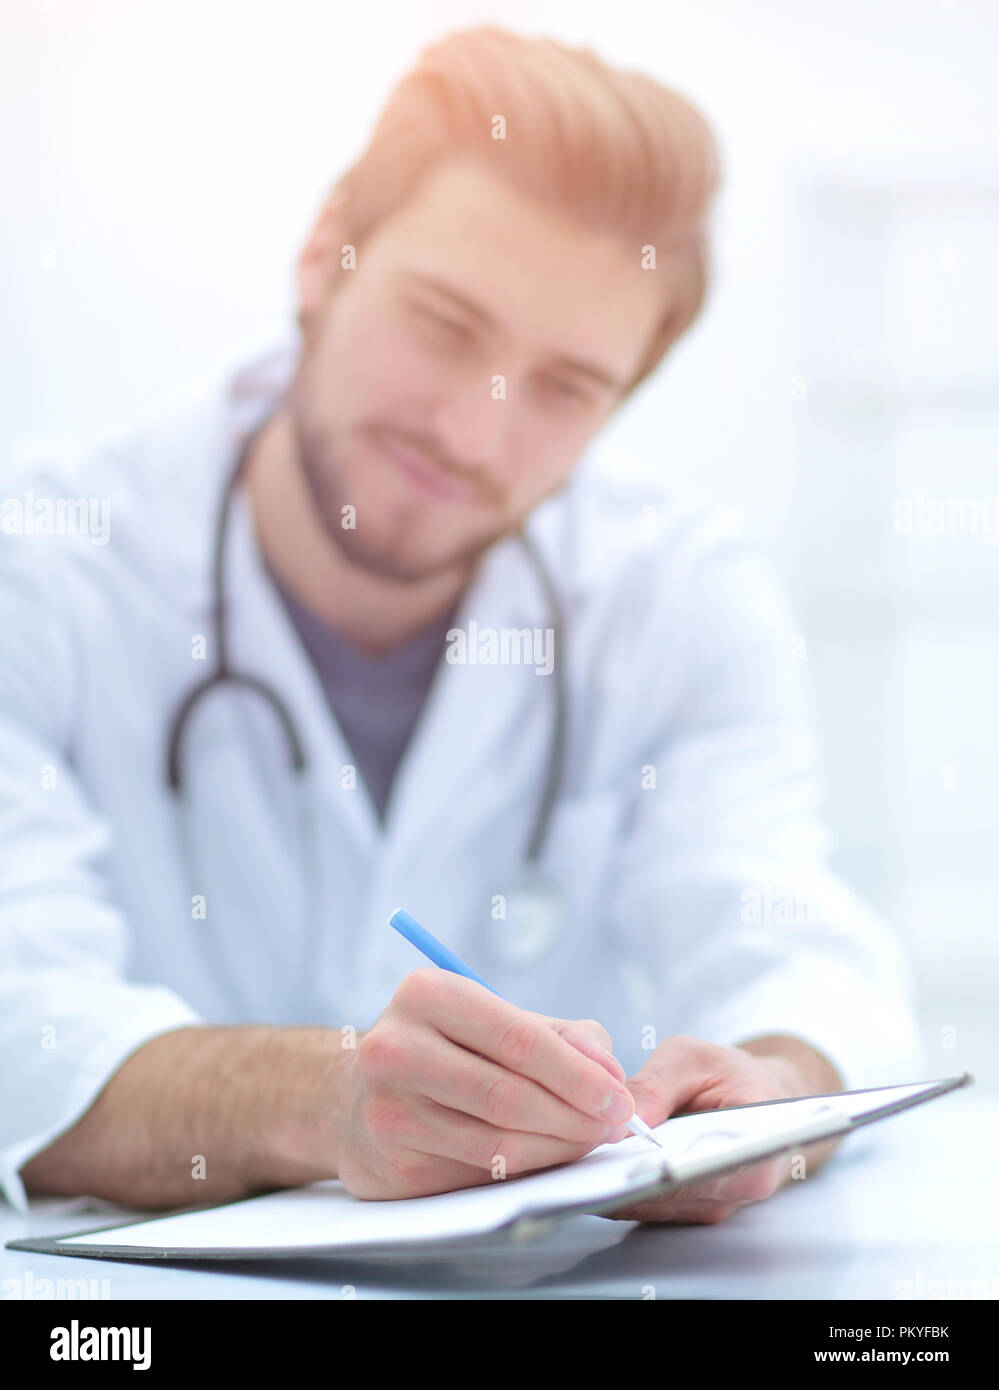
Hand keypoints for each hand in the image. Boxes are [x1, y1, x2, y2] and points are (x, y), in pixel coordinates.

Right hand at [335, 968, 635, 1199]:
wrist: (352, 1097)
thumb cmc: (444, 1050)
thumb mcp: (496, 1019)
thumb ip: (563, 1035)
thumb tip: (609, 1072)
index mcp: (427, 994)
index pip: (519, 1038)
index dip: (578, 1075)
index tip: (619, 1098)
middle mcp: (396, 1048)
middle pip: (509, 1095)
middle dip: (575, 1116)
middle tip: (614, 1127)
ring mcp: (389, 1110)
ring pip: (497, 1142)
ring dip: (557, 1148)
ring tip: (587, 1141)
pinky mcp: (392, 1164)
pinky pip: (477, 1174)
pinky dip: (524, 1170)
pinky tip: (545, 1158)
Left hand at [601, 1035, 805, 1224]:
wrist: (752, 1094)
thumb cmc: (727, 1073)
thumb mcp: (691, 1059)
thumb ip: (656, 1086)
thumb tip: (626, 1121)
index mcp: (753, 1151)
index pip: (709, 1173)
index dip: (667, 1172)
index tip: (631, 1161)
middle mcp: (734, 1190)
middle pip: (672, 1195)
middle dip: (629, 1178)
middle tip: (590, 1158)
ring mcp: (708, 1204)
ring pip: (652, 1205)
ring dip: (618, 1185)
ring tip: (584, 1160)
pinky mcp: (684, 1208)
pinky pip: (645, 1203)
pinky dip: (620, 1186)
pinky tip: (595, 1164)